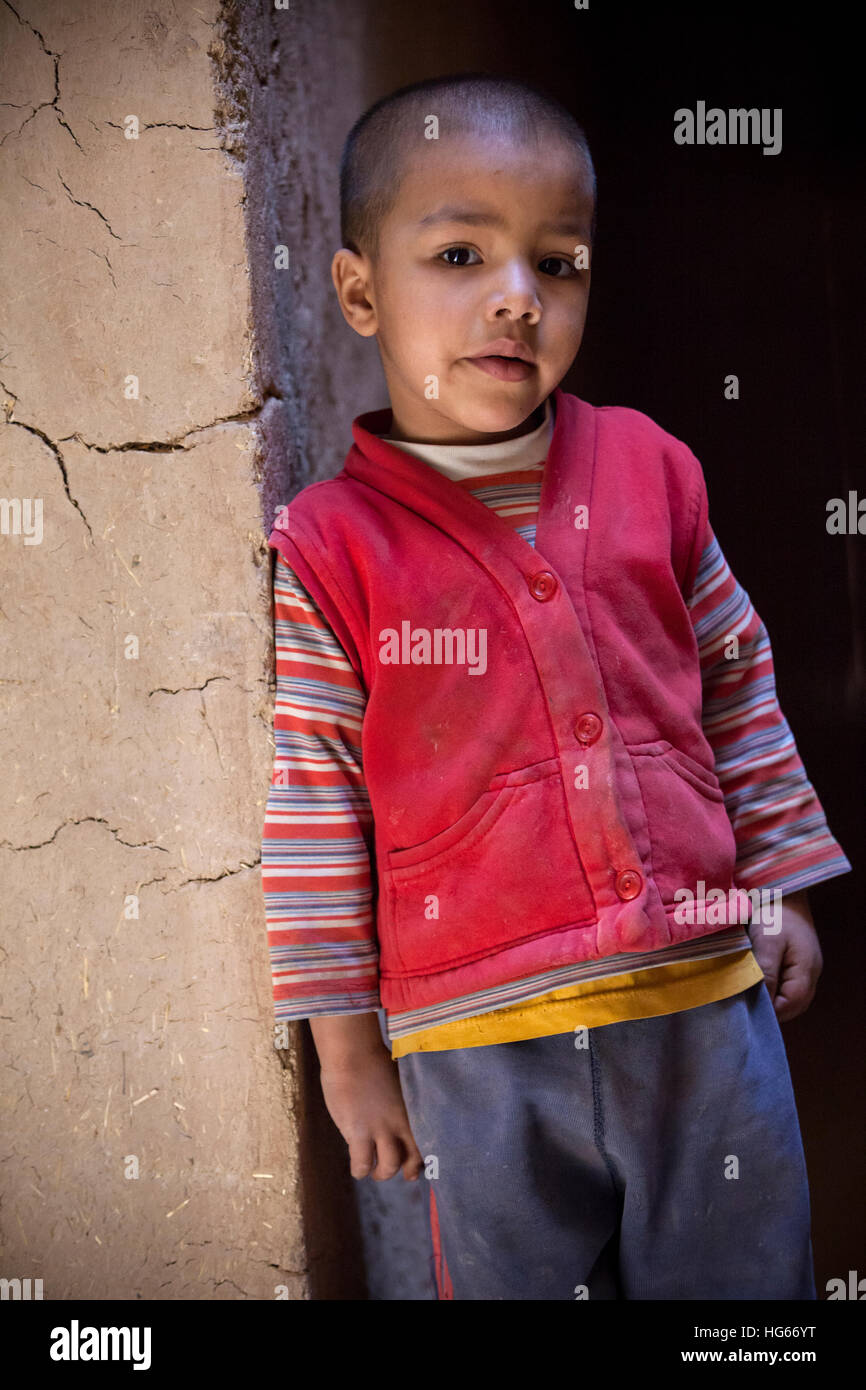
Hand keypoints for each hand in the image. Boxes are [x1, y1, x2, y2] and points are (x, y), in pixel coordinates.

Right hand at [319, 1047, 424, 1182]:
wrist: (352, 1053)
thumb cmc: (371, 1060)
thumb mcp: (397, 1082)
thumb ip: (400, 1101)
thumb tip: (398, 1112)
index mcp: (412, 1108)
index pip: (426, 1140)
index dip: (421, 1158)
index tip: (414, 1168)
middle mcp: (401, 1122)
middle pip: (412, 1158)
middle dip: (405, 1170)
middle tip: (395, 1171)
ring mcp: (381, 1129)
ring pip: (389, 1166)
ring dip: (381, 1174)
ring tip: (373, 1172)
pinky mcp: (359, 1133)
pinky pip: (363, 1163)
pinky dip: (360, 1170)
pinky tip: (358, 1168)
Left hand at [747, 888, 822, 1021]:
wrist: (781, 886)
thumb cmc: (774, 912)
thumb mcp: (767, 942)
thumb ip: (767, 973)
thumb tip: (762, 1004)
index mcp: (807, 969)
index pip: (792, 1003)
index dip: (771, 1010)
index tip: (746, 1006)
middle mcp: (810, 971)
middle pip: (793, 1003)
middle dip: (771, 1007)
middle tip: (745, 1001)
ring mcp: (805, 966)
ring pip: (789, 994)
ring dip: (771, 996)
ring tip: (748, 991)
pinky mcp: (796, 959)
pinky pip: (786, 982)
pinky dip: (772, 985)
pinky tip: (755, 979)